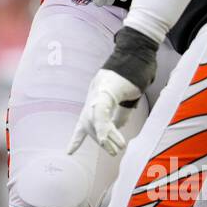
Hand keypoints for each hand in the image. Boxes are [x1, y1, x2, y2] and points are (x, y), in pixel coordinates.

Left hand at [68, 25, 157, 155]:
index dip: (76, 139)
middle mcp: (93, 96)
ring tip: (117, 148)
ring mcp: (98, 92)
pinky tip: (104, 137)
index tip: (69, 152)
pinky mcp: (107, 89)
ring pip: (94, 120)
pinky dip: (102, 125)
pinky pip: (101, 110)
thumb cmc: (133, 76)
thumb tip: (116, 129)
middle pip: (88, 124)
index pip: (83, 122)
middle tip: (113, 151)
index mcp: (96, 100)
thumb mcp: (126, 99)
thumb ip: (120, 114)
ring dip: (105, 136)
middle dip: (100, 140)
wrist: (138, 54)